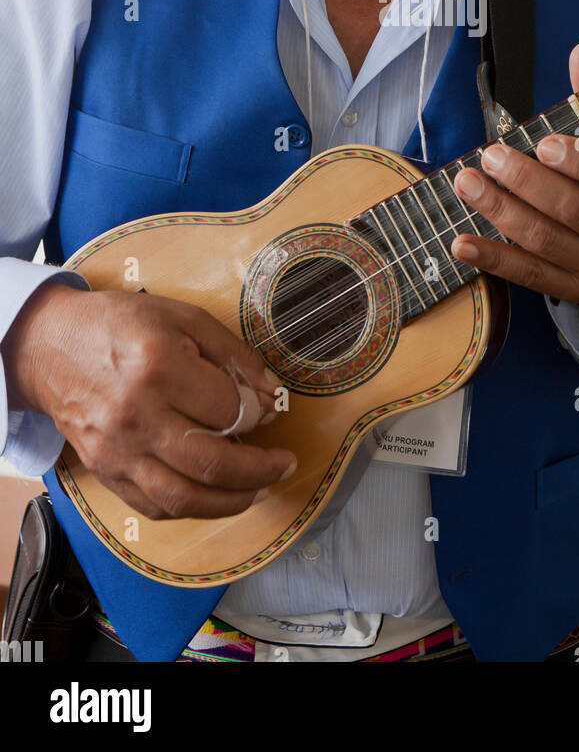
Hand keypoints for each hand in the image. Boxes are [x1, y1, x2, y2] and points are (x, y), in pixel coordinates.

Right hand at [4, 285, 297, 520]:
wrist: (49, 345)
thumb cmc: (119, 325)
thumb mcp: (182, 316)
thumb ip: (233, 353)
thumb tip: (271, 391)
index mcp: (159, 367)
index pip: (228, 410)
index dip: (259, 413)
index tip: (271, 410)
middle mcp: (137, 416)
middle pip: (211, 464)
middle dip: (259, 471)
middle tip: (282, 464)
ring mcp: (118, 451)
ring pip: (184, 498)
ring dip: (231, 501)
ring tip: (257, 488)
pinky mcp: (105, 472)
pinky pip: (155, 507)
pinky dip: (191, 508)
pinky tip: (213, 494)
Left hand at [451, 39, 578, 308]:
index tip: (545, 143)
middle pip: (574, 210)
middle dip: (528, 182)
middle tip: (492, 155)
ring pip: (545, 241)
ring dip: (501, 211)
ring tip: (468, 182)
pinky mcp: (570, 290)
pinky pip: (527, 274)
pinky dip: (492, 258)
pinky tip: (461, 241)